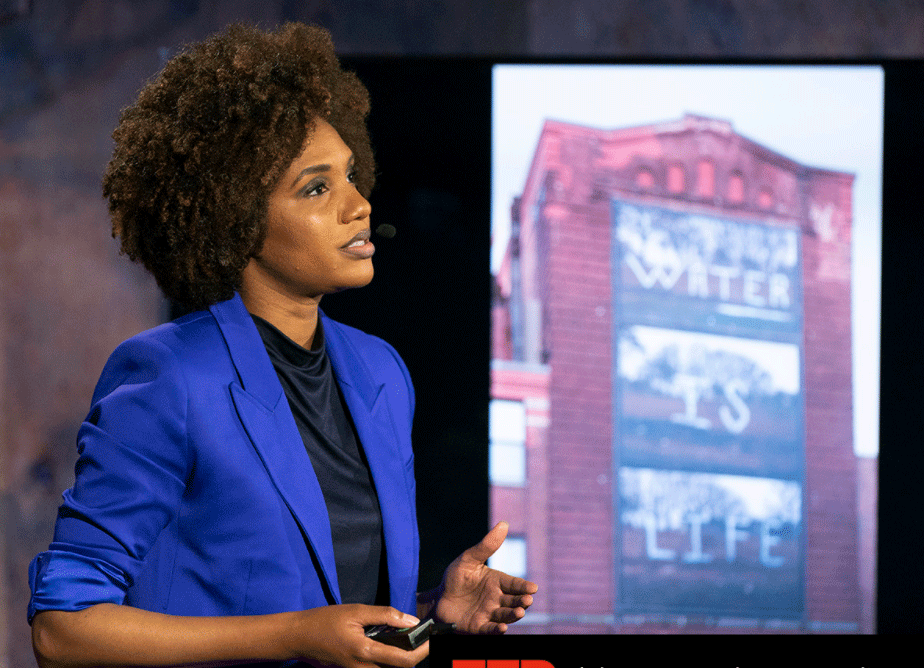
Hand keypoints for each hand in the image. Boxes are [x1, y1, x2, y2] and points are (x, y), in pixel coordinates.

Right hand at [284, 604, 428, 667]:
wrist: (299, 637)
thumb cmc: (325, 621)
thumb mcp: (356, 611)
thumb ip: (385, 615)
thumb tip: (411, 621)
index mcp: (365, 653)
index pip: (404, 661)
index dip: (423, 651)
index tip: (433, 639)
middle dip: (416, 655)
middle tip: (424, 636)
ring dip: (403, 657)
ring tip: (410, 637)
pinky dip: (390, 658)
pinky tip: (390, 642)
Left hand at [431, 521, 537, 633]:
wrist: (437, 598)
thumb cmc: (456, 577)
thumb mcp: (469, 559)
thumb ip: (486, 546)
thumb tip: (504, 524)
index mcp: (497, 582)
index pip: (514, 584)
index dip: (524, 586)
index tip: (533, 588)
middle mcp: (497, 598)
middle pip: (514, 600)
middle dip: (522, 601)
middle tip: (527, 600)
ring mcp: (489, 613)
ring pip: (506, 615)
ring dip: (514, 615)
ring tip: (520, 612)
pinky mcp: (479, 626)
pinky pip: (490, 629)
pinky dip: (497, 629)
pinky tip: (502, 628)